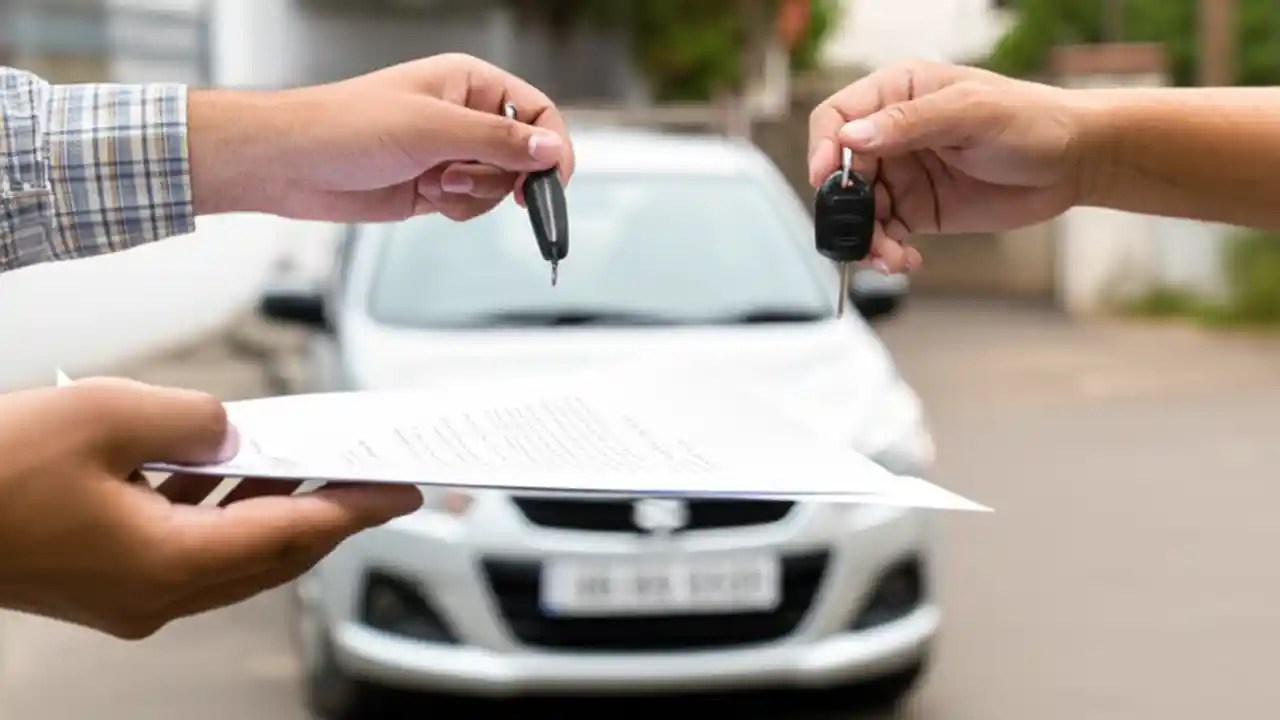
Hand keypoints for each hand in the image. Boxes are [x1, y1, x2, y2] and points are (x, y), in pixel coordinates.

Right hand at [0, 378, 421, 639]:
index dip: (356, 508)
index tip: (404, 492)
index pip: (295, 534)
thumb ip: (193, 419)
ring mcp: (131, 597)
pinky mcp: (108, 585)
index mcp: (170, 563)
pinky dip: (224, 513)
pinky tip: (234, 470)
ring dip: (276, 510)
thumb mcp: (106, 416)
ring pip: (235, 556)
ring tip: (312, 461)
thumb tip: (234, 429)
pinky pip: (191, 550)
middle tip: (372, 478)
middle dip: (329, 514)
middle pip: (274, 555)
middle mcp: (159, 595)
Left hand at [191, 53, 575, 222]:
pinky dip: (457, 209)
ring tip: (431, 182)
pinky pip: (472, 205)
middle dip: (497, 176)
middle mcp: (464, 116)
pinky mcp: (434, 186)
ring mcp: (449, 153)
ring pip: (497, 186)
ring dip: (472, 194)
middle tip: (461, 177)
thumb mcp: (431, 129)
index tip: (548, 181)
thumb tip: (551, 149)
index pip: (537, 112)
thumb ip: (498, 141)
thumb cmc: (344, 127)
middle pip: (522, 155)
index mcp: (469, 83)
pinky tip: (424, 196)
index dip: (551, 147)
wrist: (290, 164)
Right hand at [808, 60, 1093, 274]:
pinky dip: (886, 253)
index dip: (824, 148)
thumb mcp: (973, 113)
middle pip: (841, 172)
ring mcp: (902, 174)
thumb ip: (911, 124)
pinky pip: (884, 235)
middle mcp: (892, 134)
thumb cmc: (1031, 120)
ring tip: (889, 257)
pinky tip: (905, 260)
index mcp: (897, 94)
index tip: (828, 179)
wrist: (1074, 162)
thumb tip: (852, 138)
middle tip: (864, 233)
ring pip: (858, 211)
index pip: (838, 118)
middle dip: (846, 207)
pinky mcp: (916, 210)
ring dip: (866, 238)